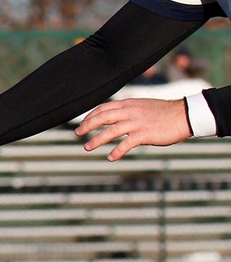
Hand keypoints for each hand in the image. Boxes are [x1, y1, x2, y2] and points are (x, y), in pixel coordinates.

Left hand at [76, 97, 190, 159]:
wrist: (184, 115)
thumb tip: (115, 118)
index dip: (91, 115)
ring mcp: (137, 122)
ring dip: (96, 140)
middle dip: (87, 125)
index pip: (104, 107)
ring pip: (110, 131)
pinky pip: (126, 144)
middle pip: (102, 117)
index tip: (83, 123)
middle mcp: (130, 112)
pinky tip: (111, 158)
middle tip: (77, 134)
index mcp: (129, 104)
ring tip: (87, 147)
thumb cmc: (164, 113)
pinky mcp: (145, 134)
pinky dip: (117, 151)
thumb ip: (128, 111)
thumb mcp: (143, 107)